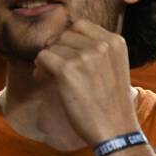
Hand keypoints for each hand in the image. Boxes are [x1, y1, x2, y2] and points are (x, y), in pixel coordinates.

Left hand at [33, 19, 138, 145]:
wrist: (115, 129)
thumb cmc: (111, 102)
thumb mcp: (114, 66)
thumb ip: (96, 50)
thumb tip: (62, 40)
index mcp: (115, 41)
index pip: (80, 25)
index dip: (68, 40)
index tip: (66, 56)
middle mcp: (101, 44)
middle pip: (63, 35)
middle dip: (56, 50)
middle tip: (54, 67)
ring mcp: (85, 56)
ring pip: (51, 46)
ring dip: (46, 60)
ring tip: (50, 76)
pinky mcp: (67, 69)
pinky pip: (42, 57)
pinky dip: (39, 68)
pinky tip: (44, 79)